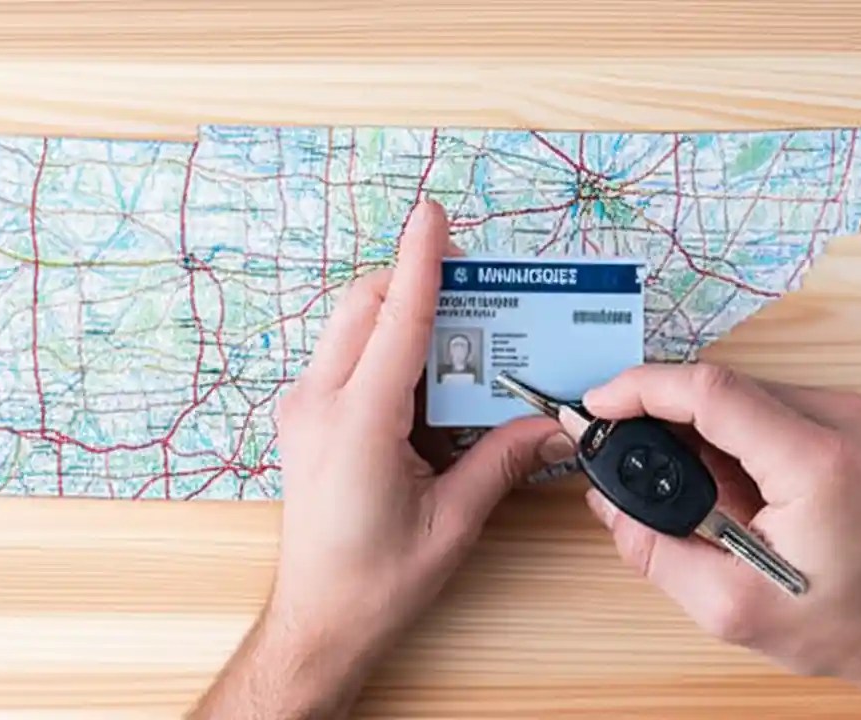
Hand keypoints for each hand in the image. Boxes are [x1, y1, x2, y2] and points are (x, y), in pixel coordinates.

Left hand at [192, 201, 573, 719]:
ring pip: (350, 325)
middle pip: (364, 305)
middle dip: (414, 278)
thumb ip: (501, 461)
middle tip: (476, 281)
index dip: (419, 263)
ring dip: (400, 309)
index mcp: (357, 425)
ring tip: (461, 324)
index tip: (433, 213)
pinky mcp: (306, 417)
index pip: (395, 321)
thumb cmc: (377, 582)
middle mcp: (319, 404)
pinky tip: (428, 369)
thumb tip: (554, 423)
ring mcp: (305, 408)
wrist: (317, 620)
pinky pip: (345, 355)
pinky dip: (386, 343)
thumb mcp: (451, 524)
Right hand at [582, 363, 860, 718]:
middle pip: (720, 387)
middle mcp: (840, 420)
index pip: (711, 391)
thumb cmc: (844, 621)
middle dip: (660, 416)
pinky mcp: (844, 419)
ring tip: (692, 494)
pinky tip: (725, 487)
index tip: (598, 406)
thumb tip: (607, 502)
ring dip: (696, 431)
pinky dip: (726, 436)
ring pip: (737, 394)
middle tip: (626, 460)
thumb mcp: (729, 607)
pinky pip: (761, 406)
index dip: (643, 389)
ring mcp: (847, 414)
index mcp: (817, 462)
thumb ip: (655, 550)